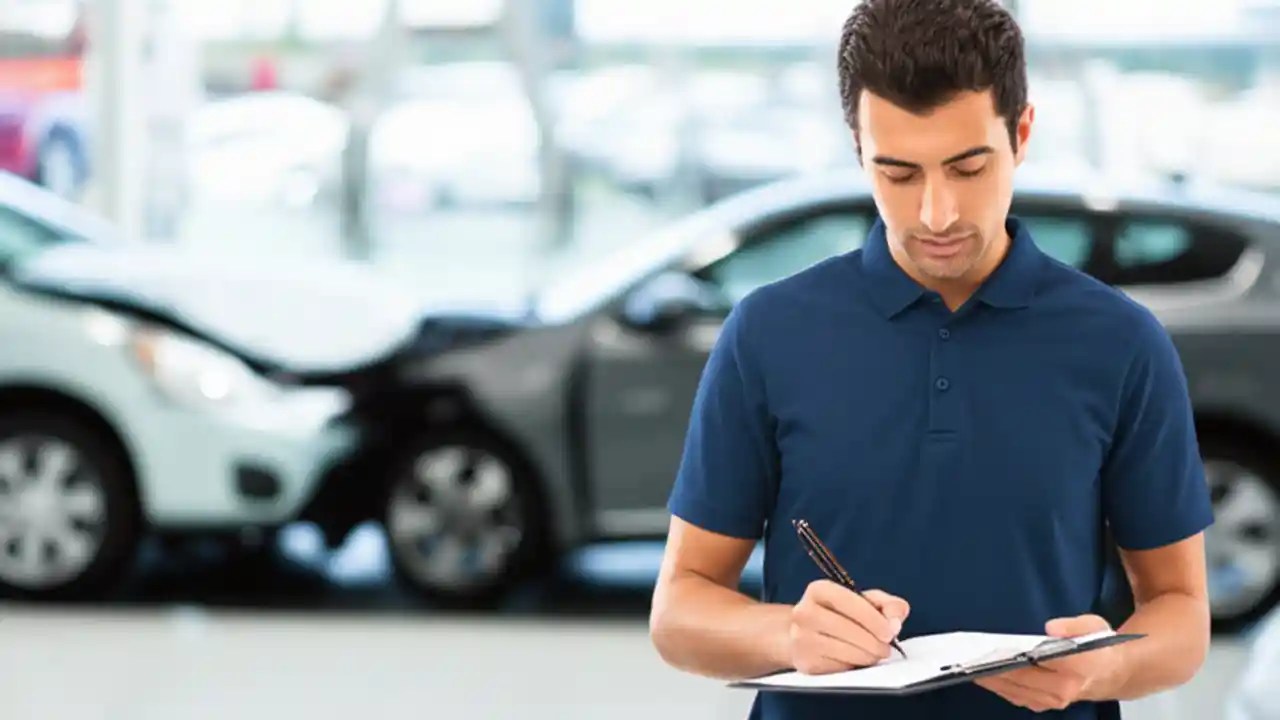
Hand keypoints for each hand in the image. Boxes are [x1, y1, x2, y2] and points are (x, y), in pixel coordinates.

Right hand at [788, 580, 909, 674]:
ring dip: (867, 656)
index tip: (889, 632)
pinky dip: (854, 665)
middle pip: (846, 629)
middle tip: (886, 648)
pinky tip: (857, 660)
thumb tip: (895, 621)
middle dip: (873, 641)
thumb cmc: (839, 616)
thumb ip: (887, 604)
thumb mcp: (864, 602)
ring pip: (844, 650)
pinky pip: (838, 667)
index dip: (872, 618)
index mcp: (818, 590)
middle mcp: (804, 612)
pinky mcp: (806, 663)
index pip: (847, 601)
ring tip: (875, 654)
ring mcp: (801, 639)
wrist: (804, 635)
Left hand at [975, 615, 1123, 711]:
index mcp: (1076, 666)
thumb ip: (1073, 625)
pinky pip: (1017, 697)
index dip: (1010, 655)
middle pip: (1019, 678)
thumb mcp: (1093, 624)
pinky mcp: (1046, 704)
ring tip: (969, 665)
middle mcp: (1063, 688)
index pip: (1036, 661)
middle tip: (968, 657)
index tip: (988, 649)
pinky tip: (984, 676)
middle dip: (992, 668)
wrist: (1114, 674)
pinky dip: (1000, 687)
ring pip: (1015, 691)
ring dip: (991, 679)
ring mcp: (1054, 700)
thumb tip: (1050, 628)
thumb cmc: (1101, 646)